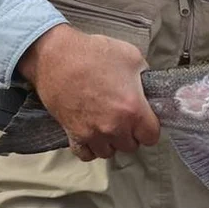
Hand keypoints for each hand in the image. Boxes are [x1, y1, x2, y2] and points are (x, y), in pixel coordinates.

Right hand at [18, 23, 160, 161]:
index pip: (151, 136)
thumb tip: (145, 85)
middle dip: (131, 133)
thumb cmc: (93, 53)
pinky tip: (93, 133)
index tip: (146, 120)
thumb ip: (144, 76)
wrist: (57, 56)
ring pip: (109, 152)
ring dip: (111, 141)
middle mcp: (114, 126)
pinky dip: (90, 147)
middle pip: (131, 146)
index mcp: (133, 109)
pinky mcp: (73, 134)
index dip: (150, 127)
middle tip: (126, 117)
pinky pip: (86, 154)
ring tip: (109, 124)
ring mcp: (92, 133)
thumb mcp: (131, 56)